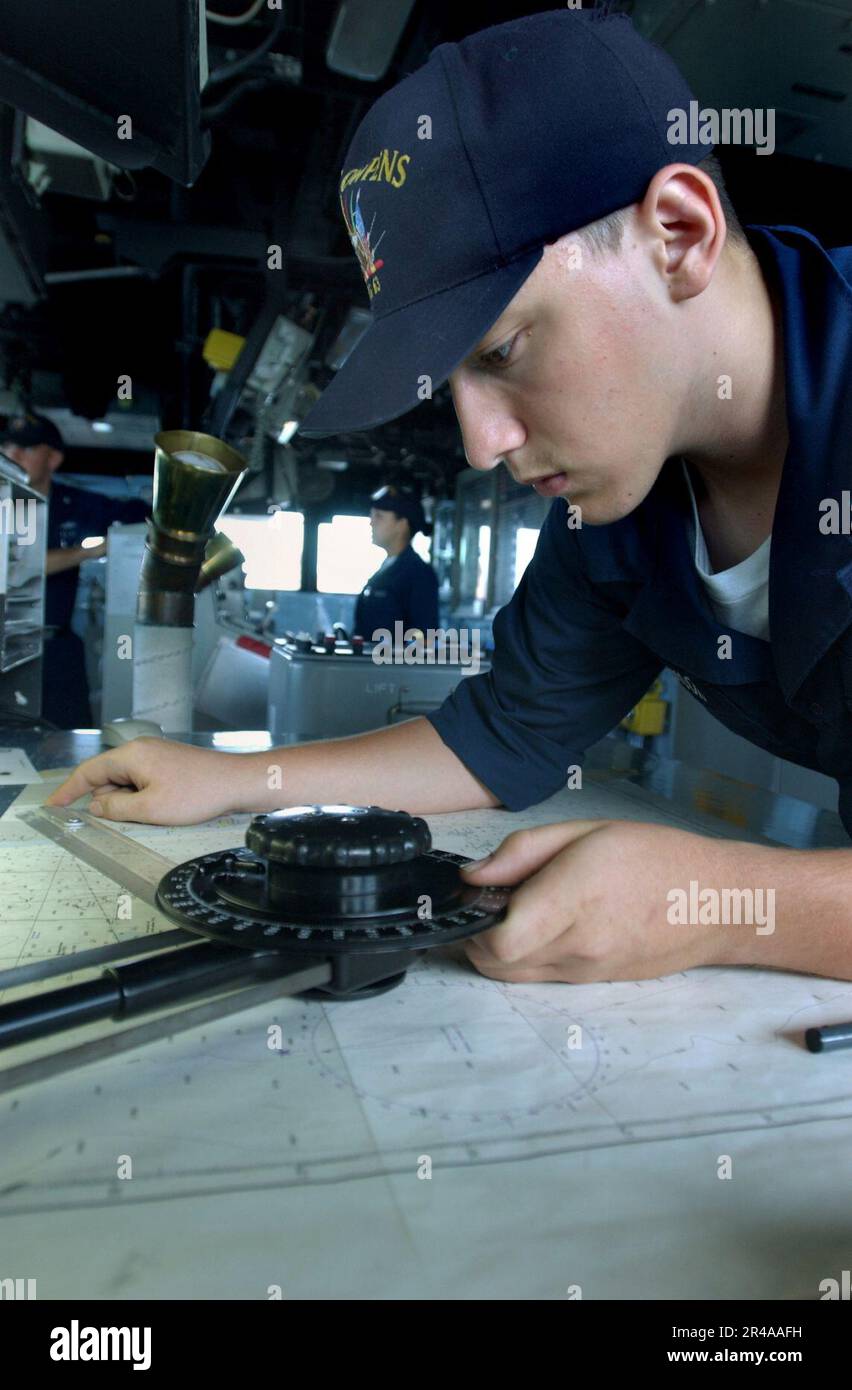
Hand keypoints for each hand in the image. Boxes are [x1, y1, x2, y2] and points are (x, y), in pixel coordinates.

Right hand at [44, 738, 260, 824]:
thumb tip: (97, 807)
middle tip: (138, 815)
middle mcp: (141, 750)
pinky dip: (145, 798)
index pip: (88, 771)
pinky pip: (143, 783)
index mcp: (131, 755)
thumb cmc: (199, 793)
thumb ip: (116, 809)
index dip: (68, 791)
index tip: (54, 806)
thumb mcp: (150, 809)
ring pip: (127, 784)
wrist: (238, 783)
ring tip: (160, 810)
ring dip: (132, 803)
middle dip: (112, 802)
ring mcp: (156, 756)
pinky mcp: (168, 765)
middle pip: (108, 779)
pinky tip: (164, 808)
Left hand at [459, 819, 770, 981]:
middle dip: (476, 937)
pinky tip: (547, 924)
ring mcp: (586, 971)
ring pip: (515, 975)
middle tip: (489, 902)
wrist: (716, 903)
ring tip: (520, 910)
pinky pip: (543, 976)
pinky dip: (528, 956)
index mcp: (573, 901)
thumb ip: (522, 852)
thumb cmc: (656, 856)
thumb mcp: (585, 831)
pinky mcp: (595, 982)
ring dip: (500, 950)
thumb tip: (472, 876)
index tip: (478, 895)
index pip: (498, 940)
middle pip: (496, 965)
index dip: (473, 921)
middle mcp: (577, 946)